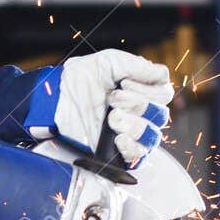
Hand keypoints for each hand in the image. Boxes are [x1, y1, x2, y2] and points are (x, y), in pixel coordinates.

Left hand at [31, 50, 173, 167]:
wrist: (55, 100)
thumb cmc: (80, 79)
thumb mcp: (110, 62)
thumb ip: (139, 66)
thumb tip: (162, 76)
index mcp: (142, 92)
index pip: (164, 95)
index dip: (148, 89)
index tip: (123, 83)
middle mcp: (140, 114)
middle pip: (160, 115)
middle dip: (138, 104)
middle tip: (112, 99)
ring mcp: (129, 134)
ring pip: (152, 137)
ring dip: (134, 125)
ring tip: (111, 117)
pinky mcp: (116, 152)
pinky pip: (138, 157)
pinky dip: (132, 148)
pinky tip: (119, 138)